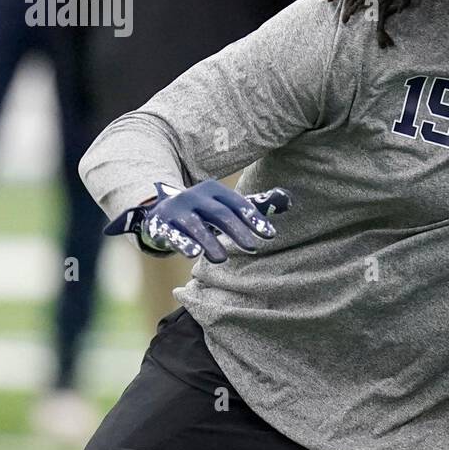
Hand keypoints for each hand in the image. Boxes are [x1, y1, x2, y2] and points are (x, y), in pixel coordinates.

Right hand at [104, 179, 291, 262]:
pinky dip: (184, 244)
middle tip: (253, 248)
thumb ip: (255, 204)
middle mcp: (196, 197)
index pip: (238, 203)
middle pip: (219, 214)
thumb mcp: (226, 204)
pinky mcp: (162, 225)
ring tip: (223, 259)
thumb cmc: (204, 210)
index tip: (270, 235)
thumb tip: (289, 201)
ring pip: (195, 226)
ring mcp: (178, 211)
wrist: (159, 207)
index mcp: (214, 190)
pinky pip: (173, 235)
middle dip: (236, 230)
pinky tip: (194, 255)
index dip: (254, 218)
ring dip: (209, 241)